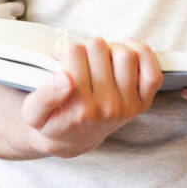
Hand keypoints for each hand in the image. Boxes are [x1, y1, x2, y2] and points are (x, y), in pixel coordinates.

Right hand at [20, 36, 162, 158]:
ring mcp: (127, 106)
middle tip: (80, 60)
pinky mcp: (142, 104)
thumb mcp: (33, 113)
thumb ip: (44, 96)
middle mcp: (106, 108)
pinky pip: (153, 73)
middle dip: (86, 48)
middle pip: (98, 47)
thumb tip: (65, 79)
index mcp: (79, 108)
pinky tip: (124, 53)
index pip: (74, 52)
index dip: (64, 51)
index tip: (60, 61)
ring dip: (111, 49)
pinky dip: (142, 55)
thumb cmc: (52, 121)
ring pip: (125, 54)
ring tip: (99, 58)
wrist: (71, 139)